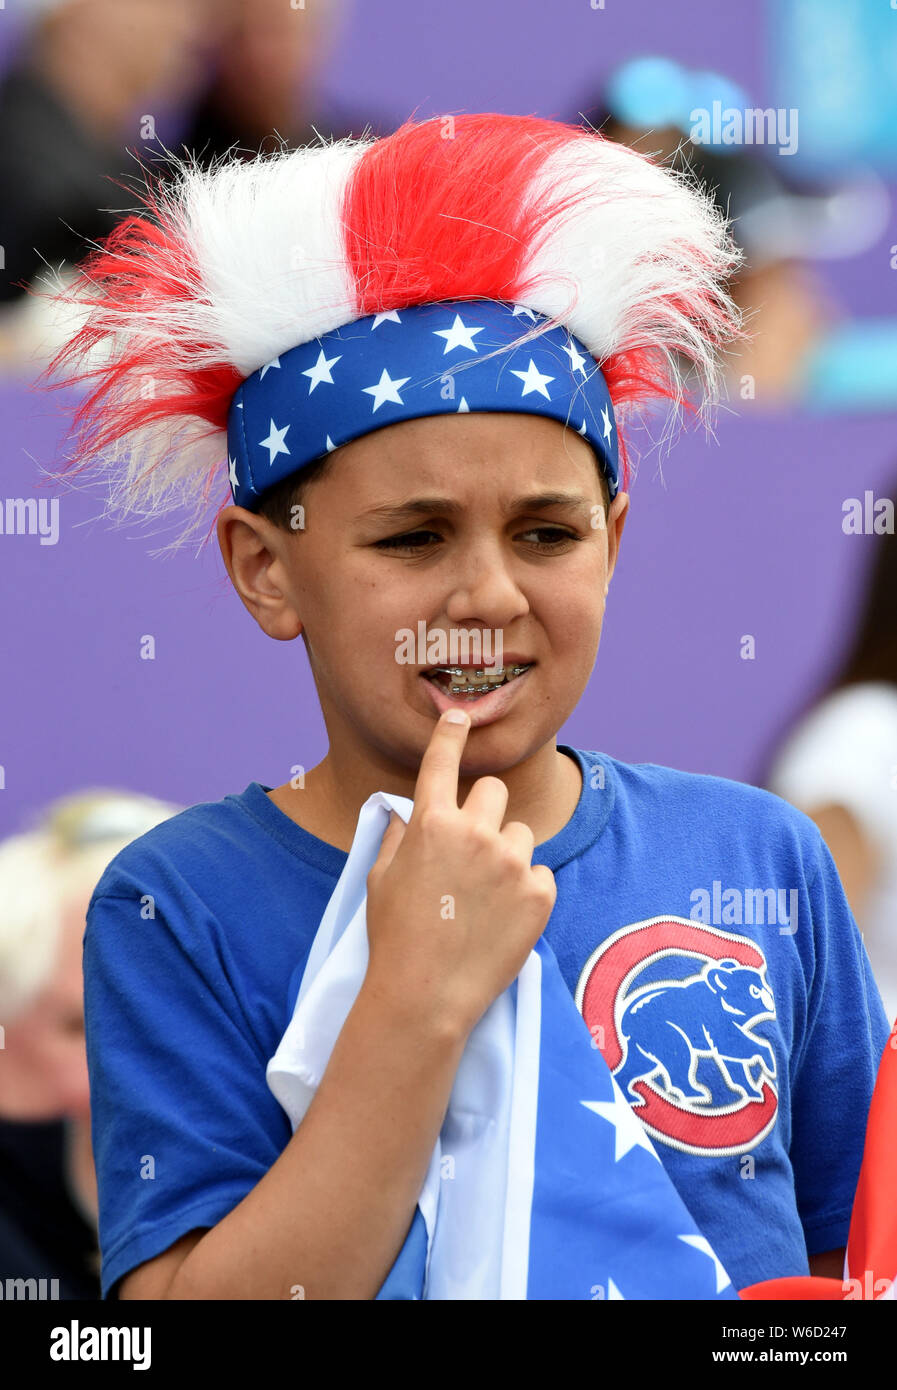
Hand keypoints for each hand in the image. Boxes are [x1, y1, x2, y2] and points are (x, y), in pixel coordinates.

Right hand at [363, 710, 556, 1038]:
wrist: (425, 998)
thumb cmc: (394, 939)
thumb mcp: (379, 880)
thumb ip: (397, 838)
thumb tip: (405, 814)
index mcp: (430, 824)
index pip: (441, 762)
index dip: (450, 734)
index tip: (460, 716)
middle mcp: (474, 833)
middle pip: (493, 791)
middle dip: (483, 813)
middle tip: (470, 852)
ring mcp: (511, 863)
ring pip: (520, 833)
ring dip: (505, 854)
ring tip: (483, 897)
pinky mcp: (540, 894)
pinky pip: (539, 873)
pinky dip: (525, 890)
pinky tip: (501, 918)